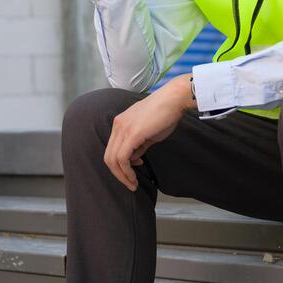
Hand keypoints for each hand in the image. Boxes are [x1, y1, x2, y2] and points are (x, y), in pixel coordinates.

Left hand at [104, 75, 191, 191]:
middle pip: (108, 156)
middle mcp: (118, 125)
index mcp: (120, 123)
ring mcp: (123, 129)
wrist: (174, 99)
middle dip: (118, 174)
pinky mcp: (132, 134)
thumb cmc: (165, 113)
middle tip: (130, 183)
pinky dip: (126, 171)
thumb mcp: (148, 132)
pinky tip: (134, 176)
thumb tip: (133, 158)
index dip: (120, 164)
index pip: (112, 149)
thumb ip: (138, 145)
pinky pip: (122, 158)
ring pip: (112, 159)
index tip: (134, 168)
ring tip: (133, 184)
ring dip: (122, 176)